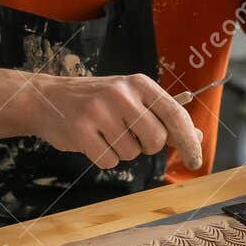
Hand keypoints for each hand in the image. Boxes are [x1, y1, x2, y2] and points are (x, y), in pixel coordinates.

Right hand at [22, 71, 203, 173]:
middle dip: (146, 146)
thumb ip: (162, 117)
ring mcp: (99, 111)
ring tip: (105, 133)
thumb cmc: (98, 102)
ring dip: (122, 151)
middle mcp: (121, 93)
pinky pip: (109, 162)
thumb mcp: (132, 100)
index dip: (188, 140)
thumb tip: (196, 138)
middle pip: (155, 139)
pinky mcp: (80, 131)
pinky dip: (104, 159)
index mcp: (139, 83)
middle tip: (129, 135)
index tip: (196, 160)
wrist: (48, 99)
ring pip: (132, 153)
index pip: (175, 114)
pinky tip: (92, 141)